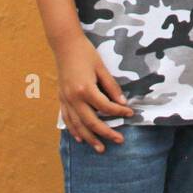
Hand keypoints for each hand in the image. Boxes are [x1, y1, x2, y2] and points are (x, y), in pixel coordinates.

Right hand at [54, 33, 133, 151]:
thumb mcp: (102, 68)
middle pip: (91, 122)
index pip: (106, 107)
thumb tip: (122, 103)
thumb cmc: (86, 53)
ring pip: (78, 125)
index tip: (130, 113)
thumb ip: (112, 87)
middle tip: (119, 140)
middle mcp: (74, 98)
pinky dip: (73, 130)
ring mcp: (66, 99)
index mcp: (85, 89)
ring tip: (100, 148)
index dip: (120, 112)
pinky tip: (80, 138)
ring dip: (89, 138)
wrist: (65, 44)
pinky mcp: (61, 99)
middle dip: (106, 133)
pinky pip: (67, 119)